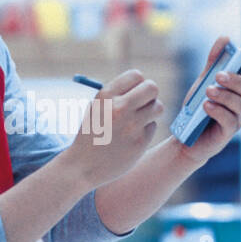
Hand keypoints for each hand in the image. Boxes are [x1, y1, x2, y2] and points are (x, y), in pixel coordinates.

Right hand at [60, 68, 162, 187]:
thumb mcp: (97, 108)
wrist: (82, 165)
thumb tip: (143, 85)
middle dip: (151, 94)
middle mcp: (119, 108)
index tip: (134, 92)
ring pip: (158, 107)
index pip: (137, 75)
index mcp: (106, 96)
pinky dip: (145, 131)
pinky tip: (131, 139)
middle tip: (144, 103)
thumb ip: (117, 95)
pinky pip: (152, 127)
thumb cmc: (91, 133)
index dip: (138, 84)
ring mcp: (131, 125)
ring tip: (137, 121)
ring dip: (151, 112)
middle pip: (152, 88)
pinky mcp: (140, 141)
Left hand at [174, 36, 240, 165]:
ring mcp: (238, 119)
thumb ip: (214, 62)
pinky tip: (206, 106)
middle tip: (218, 75)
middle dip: (236, 81)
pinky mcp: (228, 133)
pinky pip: (230, 121)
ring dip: (225, 96)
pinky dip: (219, 111)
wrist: (186, 135)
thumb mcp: (204, 81)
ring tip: (208, 91)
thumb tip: (225, 38)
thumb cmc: (199, 107)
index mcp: (240, 90)